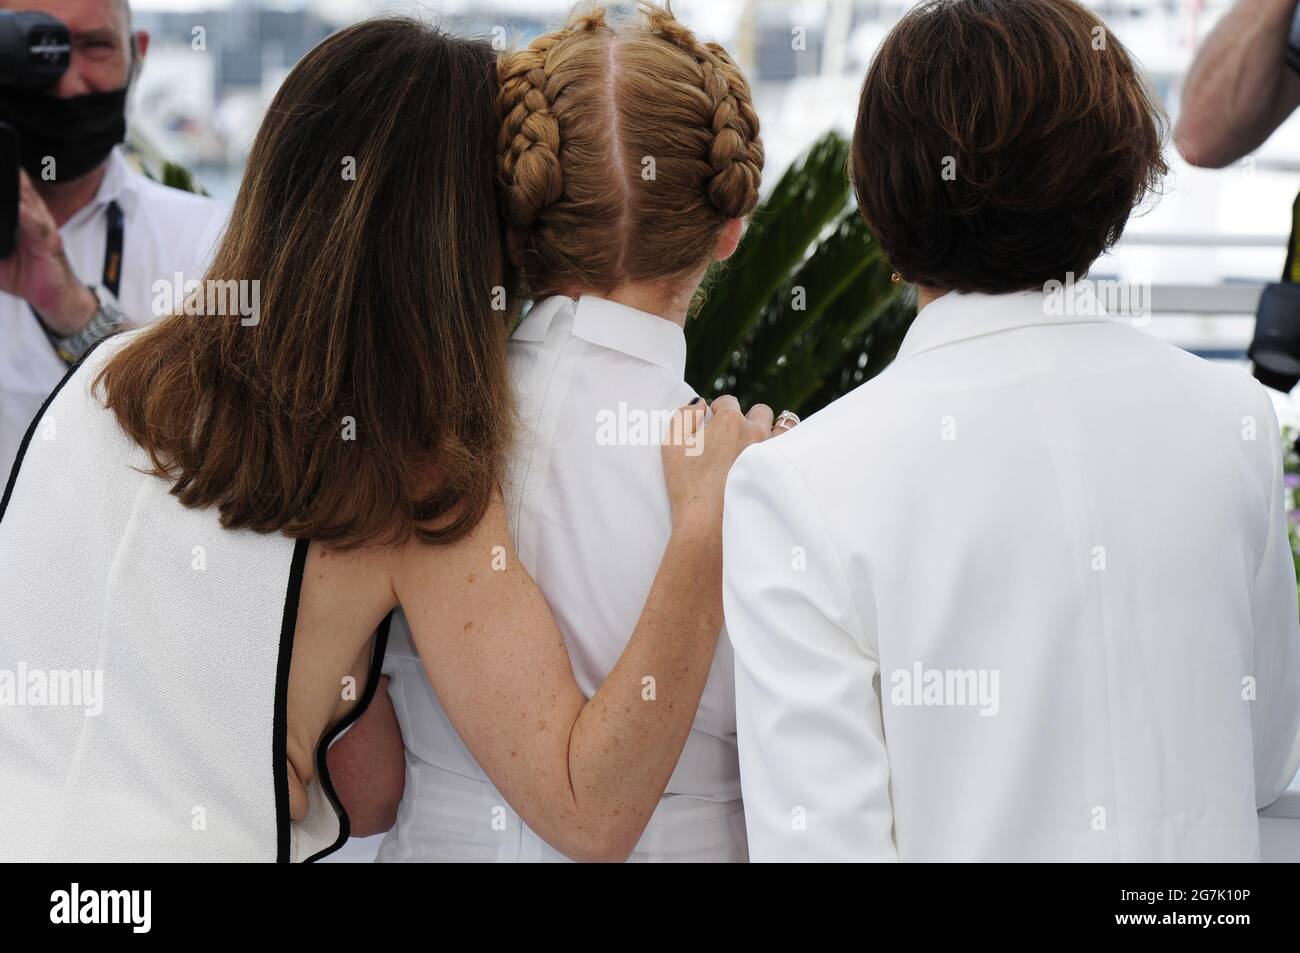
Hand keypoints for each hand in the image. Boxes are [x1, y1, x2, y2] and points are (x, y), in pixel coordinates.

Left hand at [0, 170, 95, 334]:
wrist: (53, 298)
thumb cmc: (22, 272)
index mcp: (16, 212)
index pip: (5, 187)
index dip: (0, 172)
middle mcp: (29, 213)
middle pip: (15, 185)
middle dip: (4, 171)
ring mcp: (41, 225)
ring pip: (25, 199)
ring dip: (14, 186)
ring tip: (4, 172)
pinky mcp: (48, 243)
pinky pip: (38, 226)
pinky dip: (28, 215)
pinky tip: (19, 208)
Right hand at [662, 395, 777, 536]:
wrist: (708, 521)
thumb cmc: (687, 483)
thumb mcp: (672, 443)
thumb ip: (684, 416)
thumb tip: (701, 404)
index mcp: (730, 420)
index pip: (728, 401)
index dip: (717, 409)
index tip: (712, 420)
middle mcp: (755, 431)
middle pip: (760, 411)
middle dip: (747, 417)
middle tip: (733, 435)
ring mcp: (770, 452)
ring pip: (783, 428)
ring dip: (771, 430)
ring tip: (759, 443)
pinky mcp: (779, 472)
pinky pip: (791, 452)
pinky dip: (783, 451)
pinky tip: (771, 459)